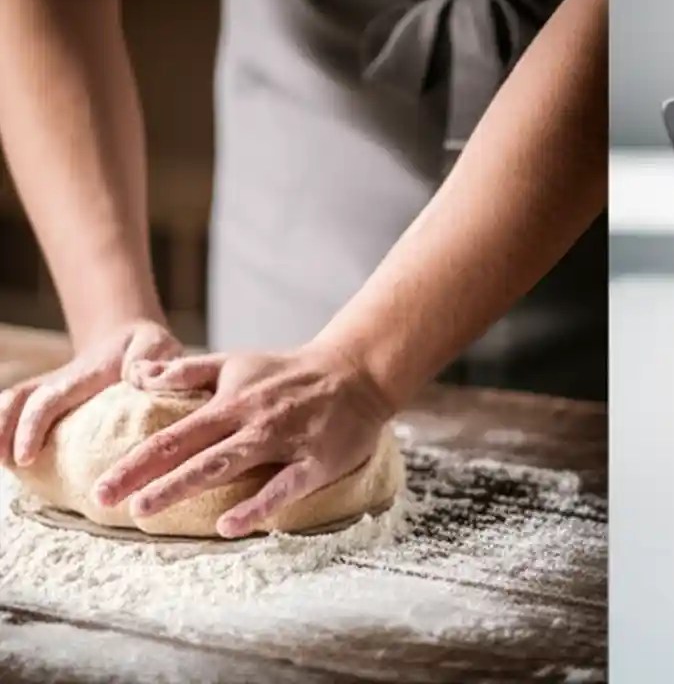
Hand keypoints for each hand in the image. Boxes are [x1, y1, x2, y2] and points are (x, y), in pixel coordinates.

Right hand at [0, 320, 180, 467]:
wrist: (130, 337)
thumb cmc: (148, 349)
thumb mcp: (160, 347)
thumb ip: (159, 364)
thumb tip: (140, 378)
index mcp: (87, 373)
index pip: (52, 397)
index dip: (33, 426)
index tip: (26, 456)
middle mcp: (62, 379)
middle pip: (22, 399)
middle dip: (5, 431)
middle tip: (7, 465)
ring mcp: (52, 386)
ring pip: (14, 401)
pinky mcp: (49, 397)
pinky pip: (20, 407)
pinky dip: (4, 425)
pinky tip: (4, 455)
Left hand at [92, 342, 395, 537]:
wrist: (357, 372)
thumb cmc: (291, 372)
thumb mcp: (237, 362)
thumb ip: (188, 371)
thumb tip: (138, 376)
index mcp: (229, 402)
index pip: (172, 434)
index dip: (135, 460)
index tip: (102, 484)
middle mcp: (251, 422)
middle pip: (191, 452)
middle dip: (147, 477)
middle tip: (106, 500)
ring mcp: (283, 442)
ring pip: (227, 466)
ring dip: (183, 485)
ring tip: (146, 509)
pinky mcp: (316, 461)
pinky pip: (284, 487)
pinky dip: (257, 506)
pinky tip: (229, 526)